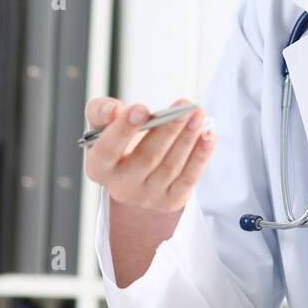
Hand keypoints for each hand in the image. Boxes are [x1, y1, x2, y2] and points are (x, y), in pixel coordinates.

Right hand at [83, 95, 216, 212]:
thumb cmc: (119, 141)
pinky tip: (209, 135)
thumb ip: (101, 112)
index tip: (142, 108)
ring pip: (171, 166)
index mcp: (99, 167)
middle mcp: (121, 188)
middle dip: (168, 129)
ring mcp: (147, 197)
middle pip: (146, 158)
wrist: (136, 174)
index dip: (123, 130)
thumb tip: (113, 110)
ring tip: (198, 114)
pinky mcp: (170, 201)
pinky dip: (201, 155)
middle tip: (185, 105)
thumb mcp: (103, 125)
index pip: (107, 150)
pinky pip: (189, 178)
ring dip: (188, 138)